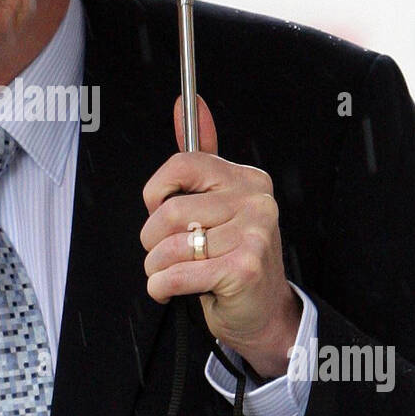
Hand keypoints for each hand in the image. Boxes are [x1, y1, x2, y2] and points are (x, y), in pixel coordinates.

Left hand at [140, 94, 301, 379]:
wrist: (262, 312)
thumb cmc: (231, 257)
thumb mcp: (218, 204)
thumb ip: (199, 158)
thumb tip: (187, 103)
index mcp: (247, 179)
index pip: (183, 164)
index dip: (156, 191)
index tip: (157, 208)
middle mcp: (256, 202)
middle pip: (169, 211)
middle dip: (152, 240)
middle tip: (166, 253)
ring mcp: (254, 235)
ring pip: (169, 246)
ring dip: (156, 267)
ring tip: (172, 272)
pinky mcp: (243, 268)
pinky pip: (176, 274)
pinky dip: (162, 287)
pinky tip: (172, 289)